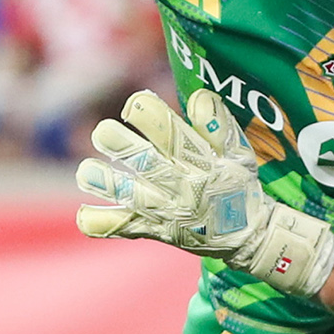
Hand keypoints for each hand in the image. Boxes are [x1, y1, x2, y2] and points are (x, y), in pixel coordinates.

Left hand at [76, 88, 333, 296]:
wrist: (247, 236)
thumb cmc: (238, 186)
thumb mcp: (239, 152)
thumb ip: (219, 124)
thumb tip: (198, 97)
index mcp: (195, 156)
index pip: (166, 127)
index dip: (145, 112)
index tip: (136, 106)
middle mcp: (175, 180)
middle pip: (137, 156)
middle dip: (114, 140)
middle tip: (105, 133)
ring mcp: (162, 208)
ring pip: (123, 191)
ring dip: (101, 180)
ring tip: (89, 172)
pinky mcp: (153, 229)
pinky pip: (120, 228)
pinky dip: (99, 223)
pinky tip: (86, 215)